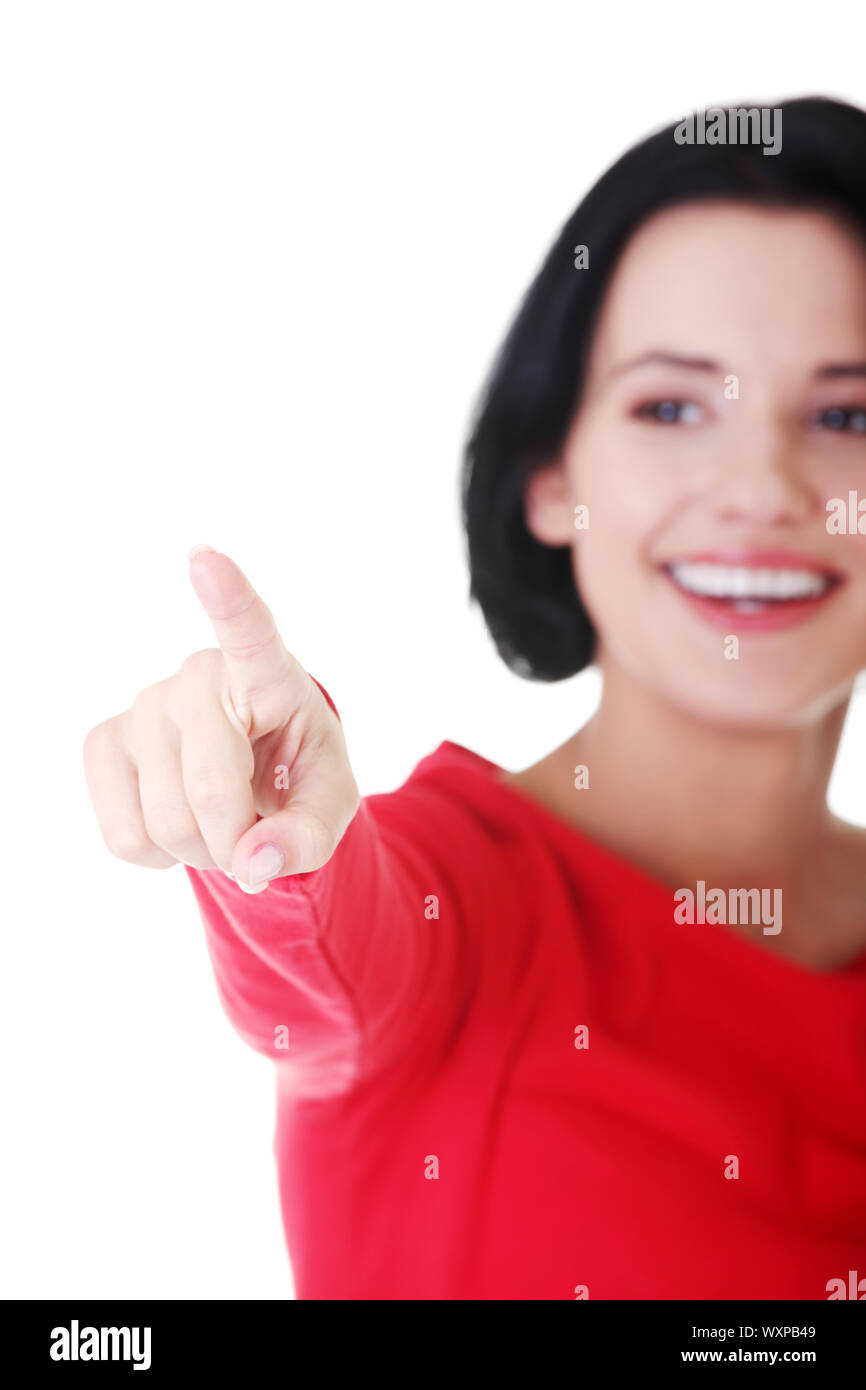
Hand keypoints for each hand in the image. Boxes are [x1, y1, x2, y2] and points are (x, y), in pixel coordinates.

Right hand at [83, 548, 359, 891]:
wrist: (255, 779)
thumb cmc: (298, 773)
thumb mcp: (328, 804)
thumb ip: (307, 837)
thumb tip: (252, 865)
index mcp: (266, 671)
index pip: (247, 628)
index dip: (226, 596)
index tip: (204, 559)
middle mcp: (197, 676)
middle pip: (209, 789)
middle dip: (237, 841)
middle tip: (256, 836)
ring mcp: (143, 706)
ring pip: (163, 821)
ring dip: (199, 852)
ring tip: (219, 822)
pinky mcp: (103, 742)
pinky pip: (124, 835)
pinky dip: (157, 855)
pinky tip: (177, 822)